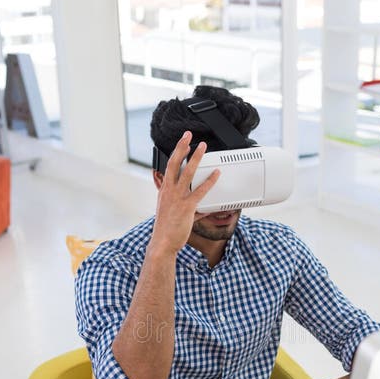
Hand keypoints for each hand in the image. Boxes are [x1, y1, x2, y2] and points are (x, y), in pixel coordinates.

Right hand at [150, 132, 219, 255]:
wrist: (162, 243)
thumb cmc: (167, 230)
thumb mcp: (173, 214)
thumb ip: (189, 208)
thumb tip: (202, 208)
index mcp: (164, 191)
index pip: (169, 167)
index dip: (175, 153)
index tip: (182, 143)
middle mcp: (169, 191)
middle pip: (174, 163)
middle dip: (181, 147)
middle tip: (189, 135)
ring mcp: (177, 198)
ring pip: (187, 172)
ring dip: (195, 158)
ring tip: (202, 147)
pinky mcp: (187, 207)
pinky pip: (200, 191)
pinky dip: (210, 181)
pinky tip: (216, 174)